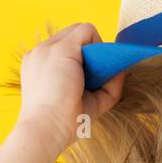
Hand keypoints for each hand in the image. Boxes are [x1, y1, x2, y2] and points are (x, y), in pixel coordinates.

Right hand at [15, 22, 125, 153]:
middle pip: (74, 36)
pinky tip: (97, 69)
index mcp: (39, 64)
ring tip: (92, 77)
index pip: (66, 46)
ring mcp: (47, 48)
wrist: (46, 131)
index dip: (83, 59)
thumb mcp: (89, 101)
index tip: (90, 80)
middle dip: (90, 53)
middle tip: (93, 80)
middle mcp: (40, 52)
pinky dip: (100, 47)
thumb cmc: (64, 124)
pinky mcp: (61, 49)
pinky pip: (88, 31)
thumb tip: (122, 70)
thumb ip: (106, 86)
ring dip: (94, 50)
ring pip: (81, 31)